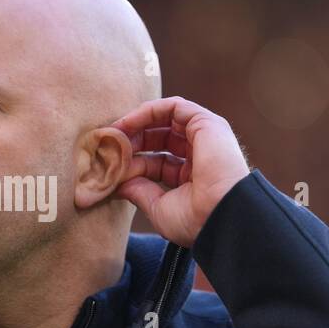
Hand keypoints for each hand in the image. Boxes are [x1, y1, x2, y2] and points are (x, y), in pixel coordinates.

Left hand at [110, 97, 250, 247]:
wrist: (222, 216)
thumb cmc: (195, 220)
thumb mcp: (158, 207)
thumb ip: (139, 190)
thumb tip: (117, 183)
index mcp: (193, 177)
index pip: (156, 162)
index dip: (132, 162)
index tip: (108, 166)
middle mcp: (201, 154)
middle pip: (159, 138)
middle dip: (131, 140)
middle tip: (107, 145)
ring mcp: (206, 137)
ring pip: (165, 119)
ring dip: (136, 123)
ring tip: (113, 133)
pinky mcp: (208, 123)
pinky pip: (173, 107)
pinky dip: (148, 111)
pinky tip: (127, 124)